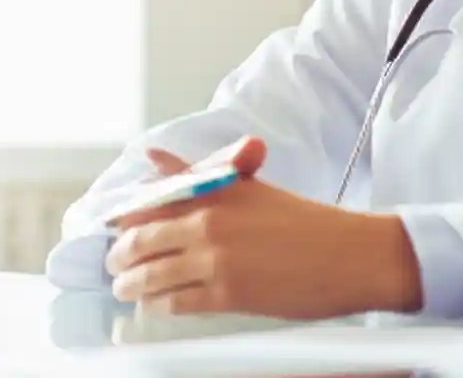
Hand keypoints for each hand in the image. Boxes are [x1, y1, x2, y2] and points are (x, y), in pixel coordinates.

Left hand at [107, 137, 422, 319]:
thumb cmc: (304, 221)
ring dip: (130, 284)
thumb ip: (196, 173)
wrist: (350, 255)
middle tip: (113, 265)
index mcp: (213, 191)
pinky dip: (158, 305)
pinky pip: (176, 301)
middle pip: (140, 240)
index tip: (112, 228)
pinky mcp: (228, 293)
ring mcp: (216, 259)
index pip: (147, 201)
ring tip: (124, 288)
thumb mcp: (247, 186)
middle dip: (119, 256)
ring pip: (151, 274)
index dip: (122, 218)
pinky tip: (154, 306)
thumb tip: (152, 156)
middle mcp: (209, 221)